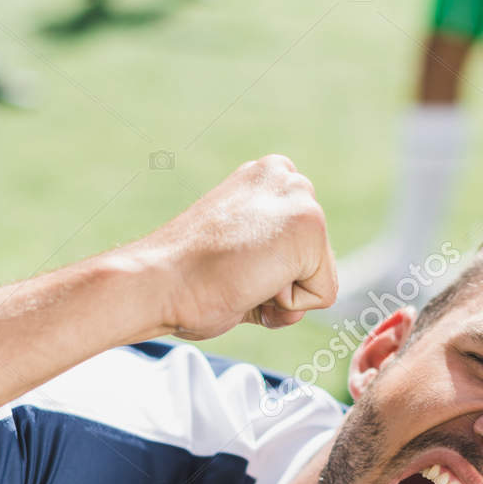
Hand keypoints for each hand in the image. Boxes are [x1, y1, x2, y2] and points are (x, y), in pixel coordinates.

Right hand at [134, 155, 337, 340]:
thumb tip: (291, 292)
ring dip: (281, 296)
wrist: (160, 281)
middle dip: (280, 284)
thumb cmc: (186, 277)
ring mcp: (301, 199)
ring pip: (319, 278)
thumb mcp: (236, 250)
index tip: (229, 263)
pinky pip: (322, 296)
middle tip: (233, 272)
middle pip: (315, 261)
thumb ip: (271, 258)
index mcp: (267, 176)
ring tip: (241, 276)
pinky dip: (287, 306)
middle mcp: (288, 178)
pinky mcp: (310, 227)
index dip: (268, 273)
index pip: (299, 247)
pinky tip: (251, 282)